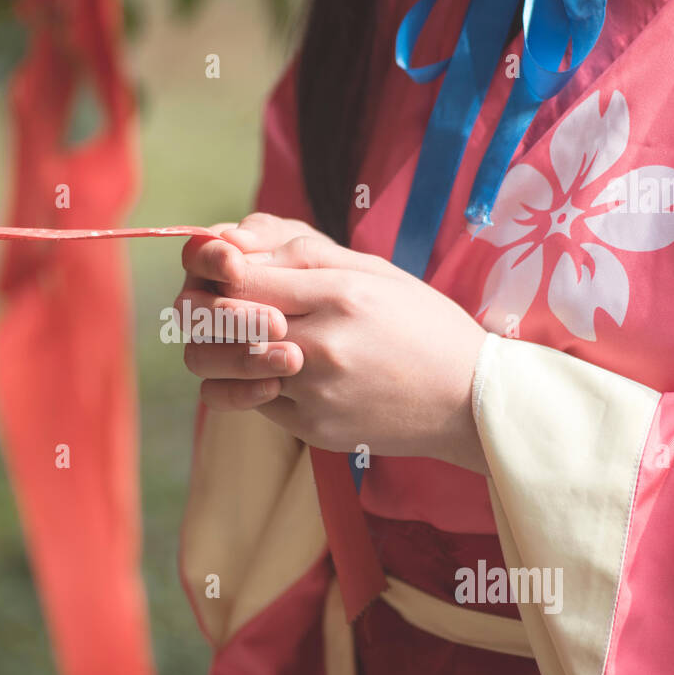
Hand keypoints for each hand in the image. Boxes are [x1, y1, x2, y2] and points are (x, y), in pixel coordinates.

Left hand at [181, 231, 488, 473]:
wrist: (468, 399)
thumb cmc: (422, 324)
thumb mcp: (374, 271)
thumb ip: (303, 255)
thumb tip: (237, 246)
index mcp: (340, 294)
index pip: (241, 277)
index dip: (219, 270)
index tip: (223, 269)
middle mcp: (323, 345)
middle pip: (221, 324)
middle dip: (205, 310)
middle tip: (216, 304)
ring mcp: (315, 392)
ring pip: (225, 369)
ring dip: (220, 351)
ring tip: (241, 339)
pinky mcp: (312, 428)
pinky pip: (253, 402)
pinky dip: (252, 384)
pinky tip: (278, 371)